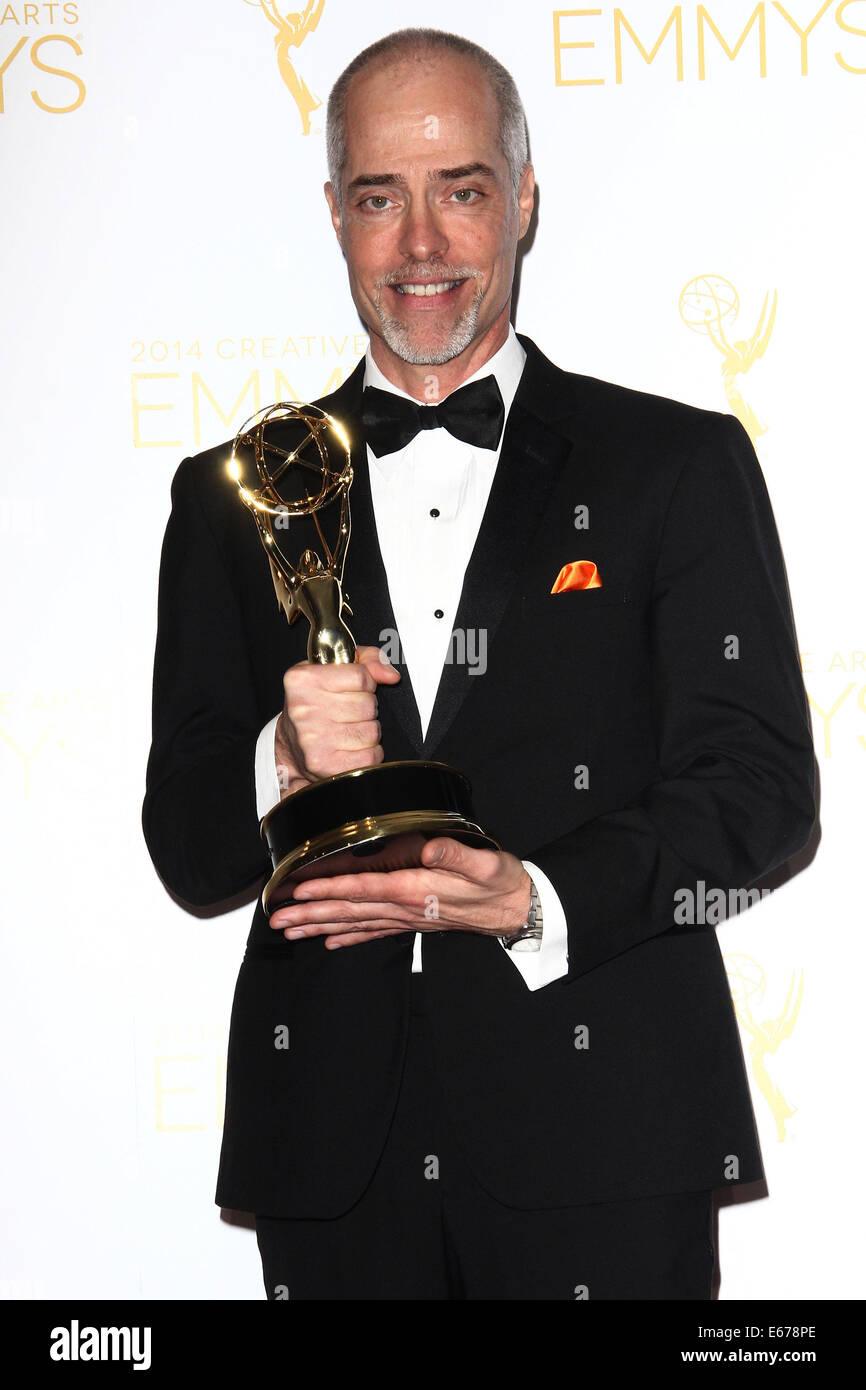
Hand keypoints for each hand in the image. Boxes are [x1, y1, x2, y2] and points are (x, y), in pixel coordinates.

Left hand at [269, 838, 531, 948]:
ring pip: (354, 924)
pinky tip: (330, 942)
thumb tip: (430, 848)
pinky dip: (348, 936)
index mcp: (415, 889)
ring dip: (320, 927)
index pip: (362, 889)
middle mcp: (404, 907)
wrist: (517, 909)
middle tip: (277, 920)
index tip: (299, 890)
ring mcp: (406, 918)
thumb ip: (456, 854)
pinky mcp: (412, 922)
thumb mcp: (484, 862)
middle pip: (348, 911)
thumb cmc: (500, 882)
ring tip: (290, 932)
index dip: (329, 889)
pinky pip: (373, 932)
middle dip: (310, 914)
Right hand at [274, 644, 399, 795]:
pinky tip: (351, 747)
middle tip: (348, 712)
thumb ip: (367, 660)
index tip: (352, 689)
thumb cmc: (313, 704)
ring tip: (348, 729)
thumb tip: (390, 675)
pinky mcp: (325, 765)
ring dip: (367, 731)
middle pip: (368, 705)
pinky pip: (370, 756)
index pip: (361, 677)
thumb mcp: (332, 670)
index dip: (365, 684)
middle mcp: (304, 709)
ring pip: (372, 731)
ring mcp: (313, 739)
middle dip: (366, 708)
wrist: (290, 744)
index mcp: (303, 680)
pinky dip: (368, 753)